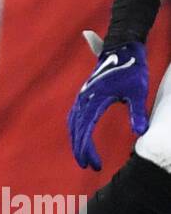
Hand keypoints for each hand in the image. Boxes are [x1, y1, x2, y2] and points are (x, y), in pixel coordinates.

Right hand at [67, 30, 148, 170]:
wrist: (123, 46)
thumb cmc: (133, 69)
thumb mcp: (138, 91)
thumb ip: (138, 112)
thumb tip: (141, 132)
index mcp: (95, 98)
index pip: (85, 130)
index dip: (87, 149)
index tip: (94, 165)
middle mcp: (84, 97)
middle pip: (76, 129)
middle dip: (80, 149)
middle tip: (90, 167)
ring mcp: (82, 94)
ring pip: (72, 122)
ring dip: (76, 140)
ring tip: (84, 157)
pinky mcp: (85, 93)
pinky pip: (74, 115)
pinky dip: (74, 129)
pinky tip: (79, 137)